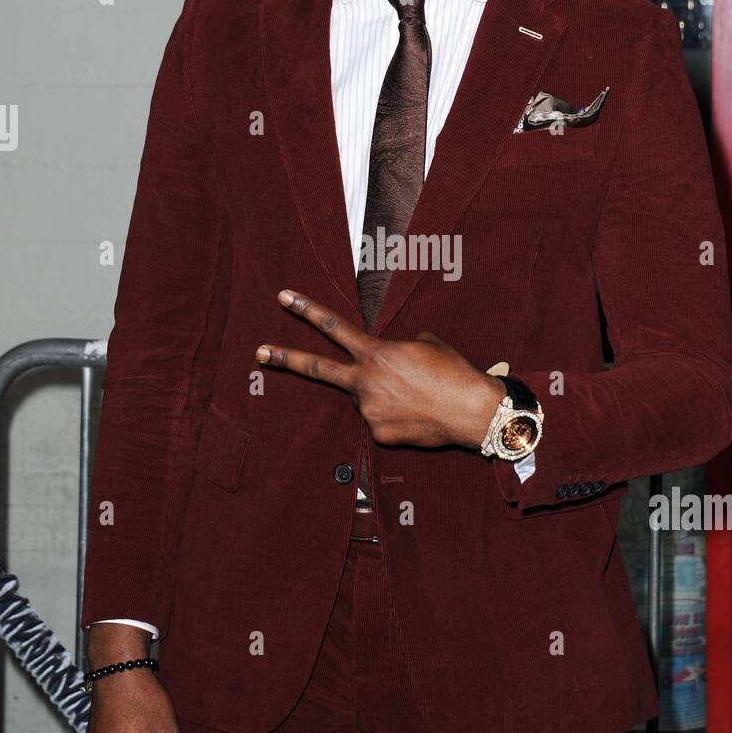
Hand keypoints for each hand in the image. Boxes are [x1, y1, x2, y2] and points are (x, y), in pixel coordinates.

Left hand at [256, 289, 504, 448]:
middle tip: (259, 352)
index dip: (306, 310)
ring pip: (366, 398)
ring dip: (384, 395)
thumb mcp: (426, 345)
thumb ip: (397, 348)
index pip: (332, 326)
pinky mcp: (378, 434)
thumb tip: (390, 362)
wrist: (473, 412)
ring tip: (416, 396)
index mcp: (376, 353)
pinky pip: (381, 420)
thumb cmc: (453, 372)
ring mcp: (369, 410)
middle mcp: (365, 382)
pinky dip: (396, 416)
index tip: (283, 298)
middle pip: (317, 368)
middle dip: (284, 358)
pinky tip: (418, 414)